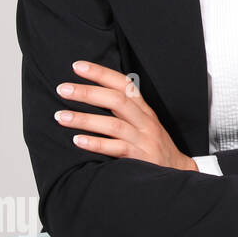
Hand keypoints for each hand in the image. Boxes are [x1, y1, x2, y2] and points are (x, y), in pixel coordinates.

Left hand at [54, 61, 195, 170]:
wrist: (176, 170)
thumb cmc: (154, 145)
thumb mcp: (144, 122)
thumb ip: (124, 109)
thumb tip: (92, 93)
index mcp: (143, 109)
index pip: (123, 84)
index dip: (101, 73)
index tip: (78, 66)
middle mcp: (144, 121)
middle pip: (117, 100)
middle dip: (88, 93)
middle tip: (63, 89)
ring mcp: (143, 139)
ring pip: (113, 125)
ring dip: (85, 119)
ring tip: (61, 116)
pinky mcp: (140, 158)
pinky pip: (116, 149)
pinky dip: (96, 144)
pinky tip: (78, 141)